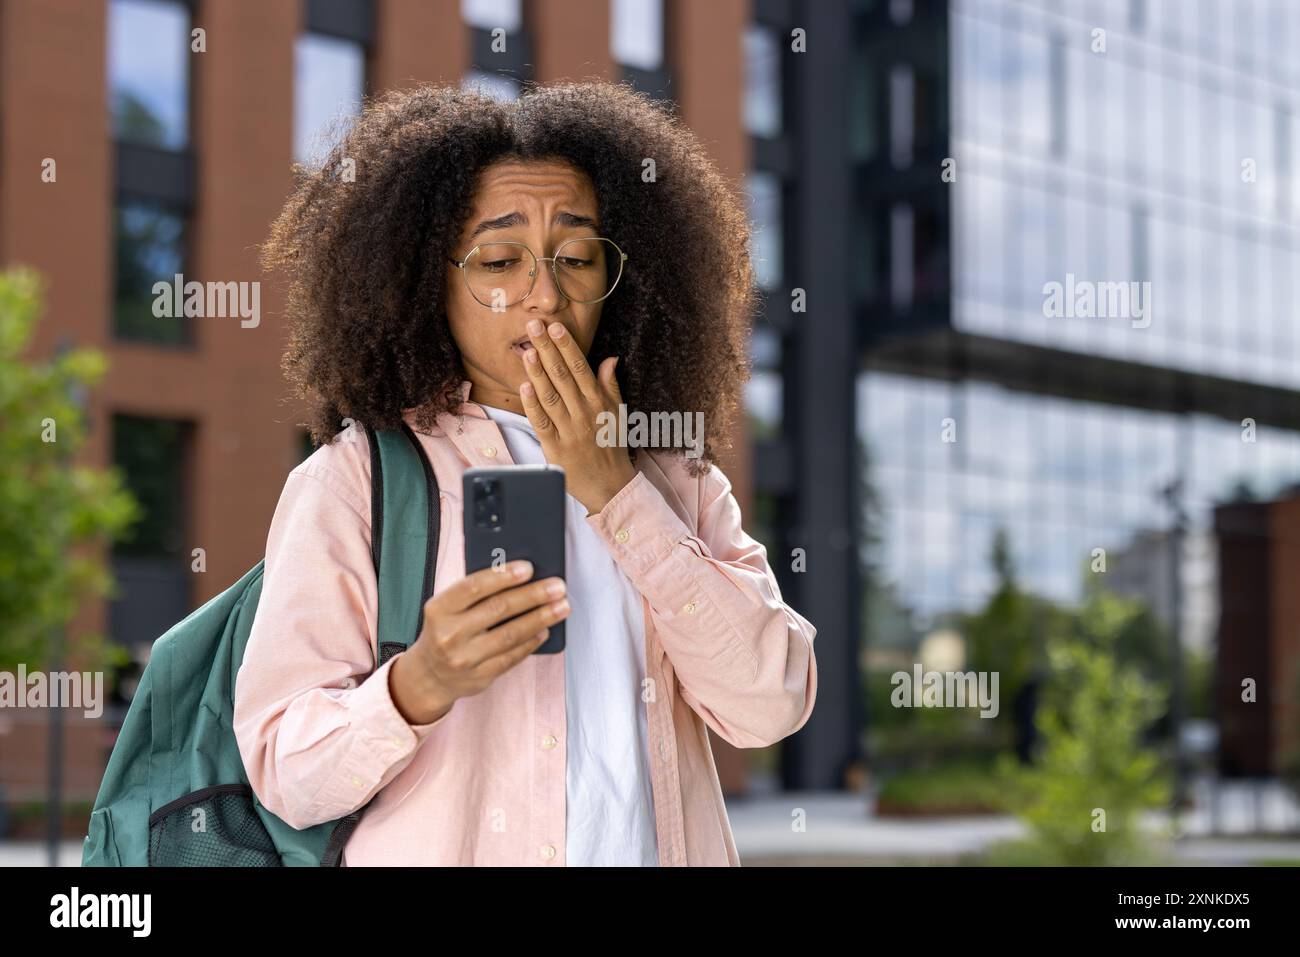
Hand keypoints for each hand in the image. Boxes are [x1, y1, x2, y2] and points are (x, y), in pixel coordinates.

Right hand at [390, 560, 569, 723]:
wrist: (428, 675)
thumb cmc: (445, 629)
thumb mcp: (447, 608)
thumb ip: (475, 593)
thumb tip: (519, 574)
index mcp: (439, 609)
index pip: (474, 587)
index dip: (503, 575)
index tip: (529, 567)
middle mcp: (449, 634)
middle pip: (498, 609)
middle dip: (533, 595)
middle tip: (557, 586)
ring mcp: (465, 659)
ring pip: (510, 635)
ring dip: (541, 618)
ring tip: (562, 606)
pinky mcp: (480, 677)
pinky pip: (512, 657)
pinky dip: (532, 641)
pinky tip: (545, 629)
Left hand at [517, 318, 636, 513]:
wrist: (611, 486)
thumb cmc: (613, 446)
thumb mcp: (618, 413)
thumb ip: (611, 385)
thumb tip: (609, 358)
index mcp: (598, 402)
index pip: (581, 368)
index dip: (567, 346)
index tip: (555, 327)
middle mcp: (584, 413)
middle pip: (563, 376)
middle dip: (547, 349)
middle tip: (534, 327)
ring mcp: (570, 431)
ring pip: (551, 396)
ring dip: (538, 372)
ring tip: (527, 350)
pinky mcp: (556, 449)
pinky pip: (542, 423)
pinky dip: (533, 405)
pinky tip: (524, 387)